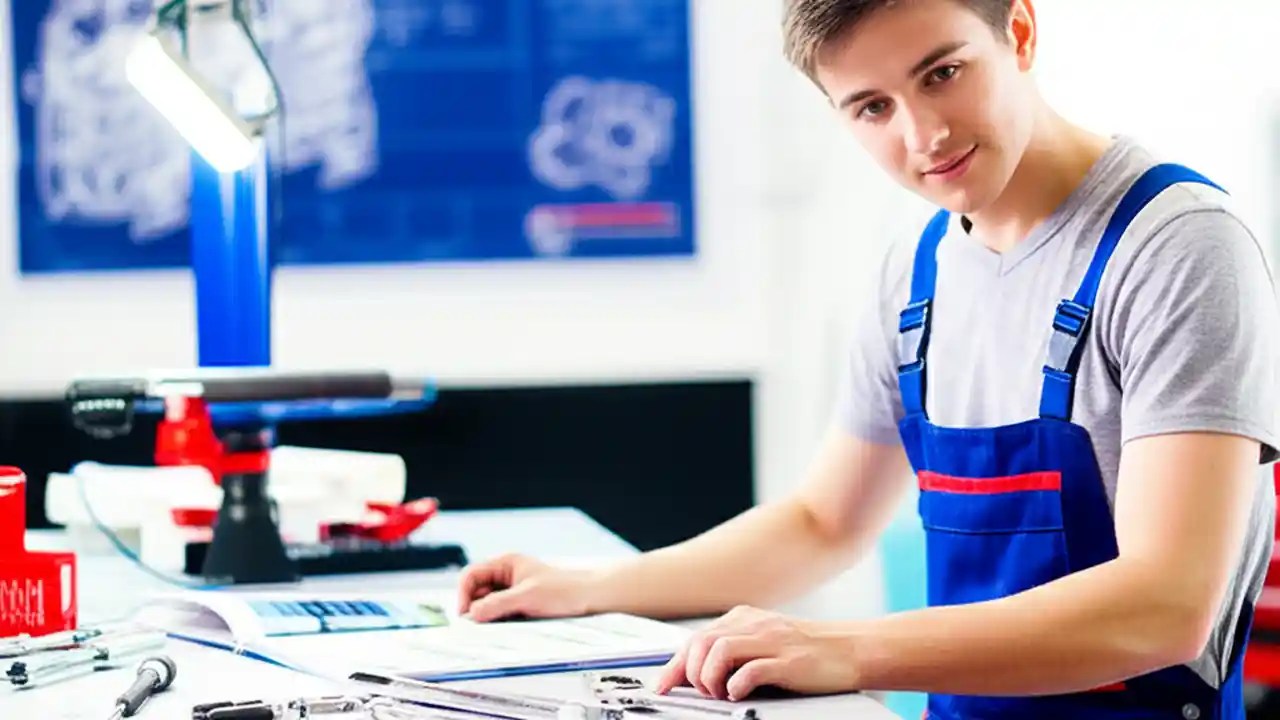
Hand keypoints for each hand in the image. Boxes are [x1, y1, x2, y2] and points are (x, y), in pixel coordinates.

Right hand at [456, 553, 601, 621]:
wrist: (591, 597)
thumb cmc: (564, 590)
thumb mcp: (527, 597)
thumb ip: (497, 604)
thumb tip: (471, 614)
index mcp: (505, 563)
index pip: (471, 575)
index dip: (463, 594)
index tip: (465, 615)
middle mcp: (506, 574)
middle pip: (476, 591)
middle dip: (474, 607)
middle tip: (476, 627)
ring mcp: (512, 590)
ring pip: (487, 604)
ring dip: (486, 616)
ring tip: (495, 626)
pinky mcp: (520, 604)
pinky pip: (499, 613)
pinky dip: (497, 621)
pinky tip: (505, 627)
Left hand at [654, 606, 859, 701]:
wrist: (849, 648)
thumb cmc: (806, 651)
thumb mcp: (764, 641)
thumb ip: (734, 649)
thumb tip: (697, 672)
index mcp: (744, 619)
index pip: (696, 638)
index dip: (675, 665)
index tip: (663, 685)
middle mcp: (754, 625)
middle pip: (702, 641)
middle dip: (691, 672)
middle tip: (701, 692)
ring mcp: (771, 641)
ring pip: (719, 651)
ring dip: (709, 678)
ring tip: (717, 694)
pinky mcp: (788, 661)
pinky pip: (751, 670)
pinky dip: (736, 685)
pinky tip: (738, 694)